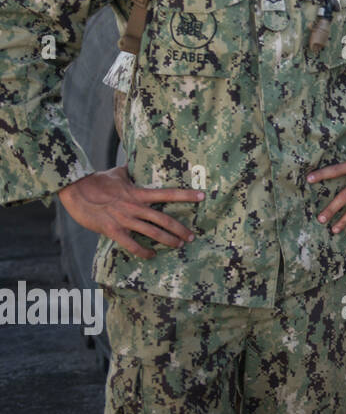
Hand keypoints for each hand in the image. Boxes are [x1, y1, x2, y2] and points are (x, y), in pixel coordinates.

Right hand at [57, 167, 202, 259]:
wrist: (74, 190)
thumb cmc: (96, 181)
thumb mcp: (118, 173)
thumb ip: (131, 171)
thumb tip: (136, 159)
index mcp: (138, 193)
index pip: (168, 193)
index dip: (187, 195)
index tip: (202, 196)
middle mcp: (135, 206)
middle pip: (164, 220)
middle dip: (181, 229)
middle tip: (191, 236)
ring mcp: (124, 219)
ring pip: (152, 233)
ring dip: (168, 241)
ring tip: (178, 245)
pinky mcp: (112, 230)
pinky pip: (131, 244)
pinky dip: (143, 251)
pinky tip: (151, 255)